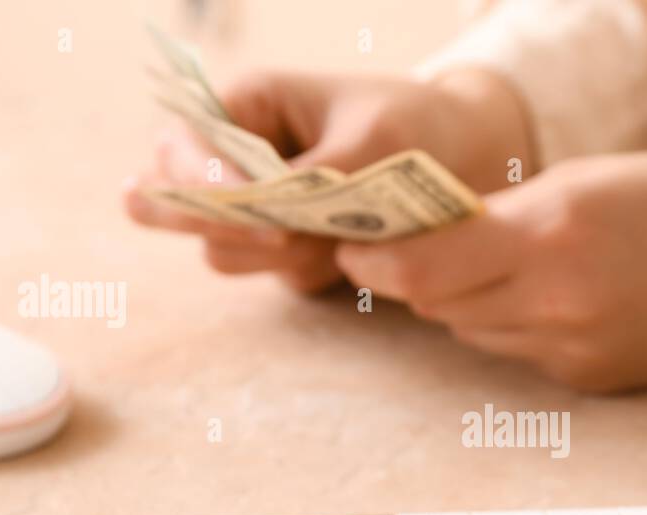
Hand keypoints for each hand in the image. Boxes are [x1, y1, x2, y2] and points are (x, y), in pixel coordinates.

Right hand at [124, 69, 532, 293]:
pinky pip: (280, 276)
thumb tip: (266, 216)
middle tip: (282, 236)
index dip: (203, 181)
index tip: (256, 207)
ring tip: (338, 237)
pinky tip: (353, 250)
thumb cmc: (418, 127)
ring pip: (225, 253)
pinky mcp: (291, 252)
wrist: (469, 159)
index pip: (182, 146)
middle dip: (221, 226)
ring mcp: (260, 212)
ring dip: (274, 255)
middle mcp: (240, 162)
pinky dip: (312, 271)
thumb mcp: (375, 140)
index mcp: (247, 106)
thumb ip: (316, 176)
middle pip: (176, 204)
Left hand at [335, 153, 646, 391]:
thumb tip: (432, 237)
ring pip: (477, 334)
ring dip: (470, 304)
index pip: (423, 266)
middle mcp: (558, 302)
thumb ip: (504, 213)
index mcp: (551, 234)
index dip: (377, 257)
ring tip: (510, 270)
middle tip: (421, 248)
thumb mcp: (586, 181)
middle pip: (440, 305)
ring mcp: (576, 350)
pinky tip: (560, 300)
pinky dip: (519, 328)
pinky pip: (522, 356)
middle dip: (422, 278)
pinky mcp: (592, 381)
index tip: (355, 245)